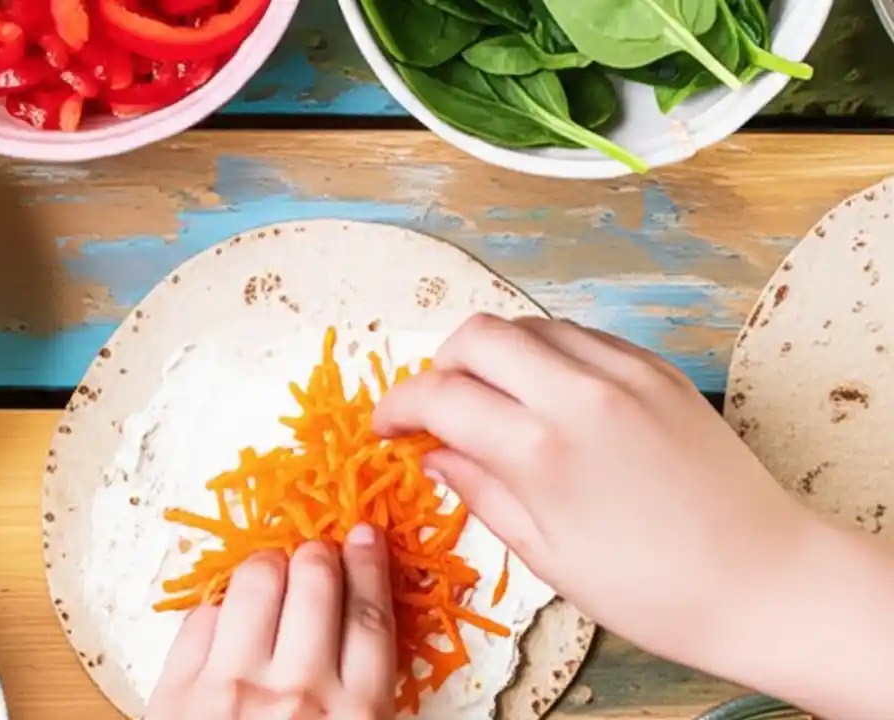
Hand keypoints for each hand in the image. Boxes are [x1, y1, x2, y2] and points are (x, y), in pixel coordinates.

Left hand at [147, 525, 396, 719]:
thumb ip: (361, 702)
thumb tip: (362, 638)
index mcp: (355, 718)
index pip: (370, 617)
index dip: (369, 566)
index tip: (364, 537)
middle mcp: (298, 693)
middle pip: (315, 583)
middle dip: (317, 555)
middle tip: (317, 552)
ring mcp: (231, 688)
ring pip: (255, 584)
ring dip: (268, 567)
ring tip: (272, 572)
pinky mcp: (175, 693)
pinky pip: (201, 619)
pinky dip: (217, 607)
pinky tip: (227, 616)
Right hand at [372, 315, 817, 670]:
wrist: (767, 580)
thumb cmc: (654, 591)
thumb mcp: (549, 558)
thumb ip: (484, 493)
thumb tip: (435, 456)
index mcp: (541, 450)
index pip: (440, 396)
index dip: (397, 407)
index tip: (387, 428)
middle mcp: (578, 393)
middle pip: (477, 334)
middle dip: (440, 365)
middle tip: (437, 409)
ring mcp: (624, 373)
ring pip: (529, 323)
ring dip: (494, 353)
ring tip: (493, 400)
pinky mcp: (658, 370)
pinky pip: (581, 336)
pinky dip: (546, 353)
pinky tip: (548, 395)